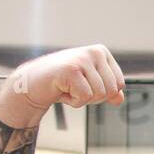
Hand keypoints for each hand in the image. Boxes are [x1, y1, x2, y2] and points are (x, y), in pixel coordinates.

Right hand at [0, 45, 125, 124]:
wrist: (33, 82)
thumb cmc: (62, 82)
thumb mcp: (89, 85)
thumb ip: (108, 90)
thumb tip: (120, 98)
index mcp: (101, 52)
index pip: (119, 84)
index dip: (103, 93)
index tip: (85, 84)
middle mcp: (94, 52)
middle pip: (111, 91)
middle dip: (93, 97)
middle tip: (75, 88)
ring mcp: (82, 59)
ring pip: (98, 95)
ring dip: (81, 99)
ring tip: (67, 87)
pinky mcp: (71, 70)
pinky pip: (84, 98)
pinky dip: (72, 101)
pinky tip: (61, 90)